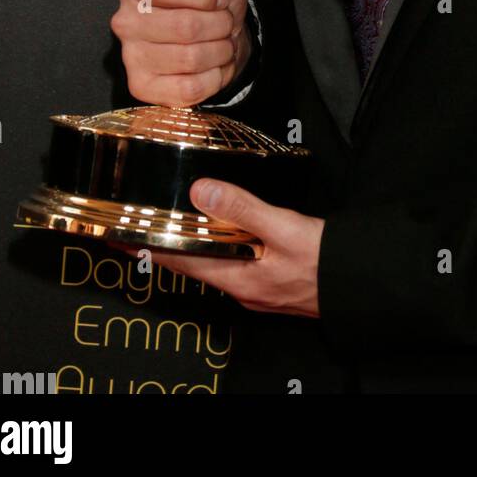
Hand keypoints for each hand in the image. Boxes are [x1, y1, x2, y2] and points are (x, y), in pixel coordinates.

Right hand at [110, 0, 251, 104]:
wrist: (217, 43)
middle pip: (184, 27)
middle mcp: (125, 20)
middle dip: (220, 25)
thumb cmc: (210, 7)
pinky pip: (190, 88)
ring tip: (222, 42)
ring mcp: (131, 57)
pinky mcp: (142, 87)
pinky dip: (214, 76)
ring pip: (190, 58)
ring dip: (220, 50)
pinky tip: (212, 65)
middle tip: (226, 23)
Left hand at [111, 180, 323, 317]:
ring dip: (190, 243)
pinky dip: (218, 245)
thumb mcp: (285, 228)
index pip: (177, 260)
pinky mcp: (270, 278)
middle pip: (191, 262)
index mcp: (237, 276)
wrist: (361, 283)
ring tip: (171, 224)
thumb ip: (243, 209)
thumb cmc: (325, 263)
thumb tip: (201, 190)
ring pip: (212, 261)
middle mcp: (241, 286)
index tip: (116, 235)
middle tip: (137, 224)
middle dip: (162, 243)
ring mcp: (256, 285)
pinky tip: (222, 233)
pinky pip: (233, 260)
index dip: (145, 245)